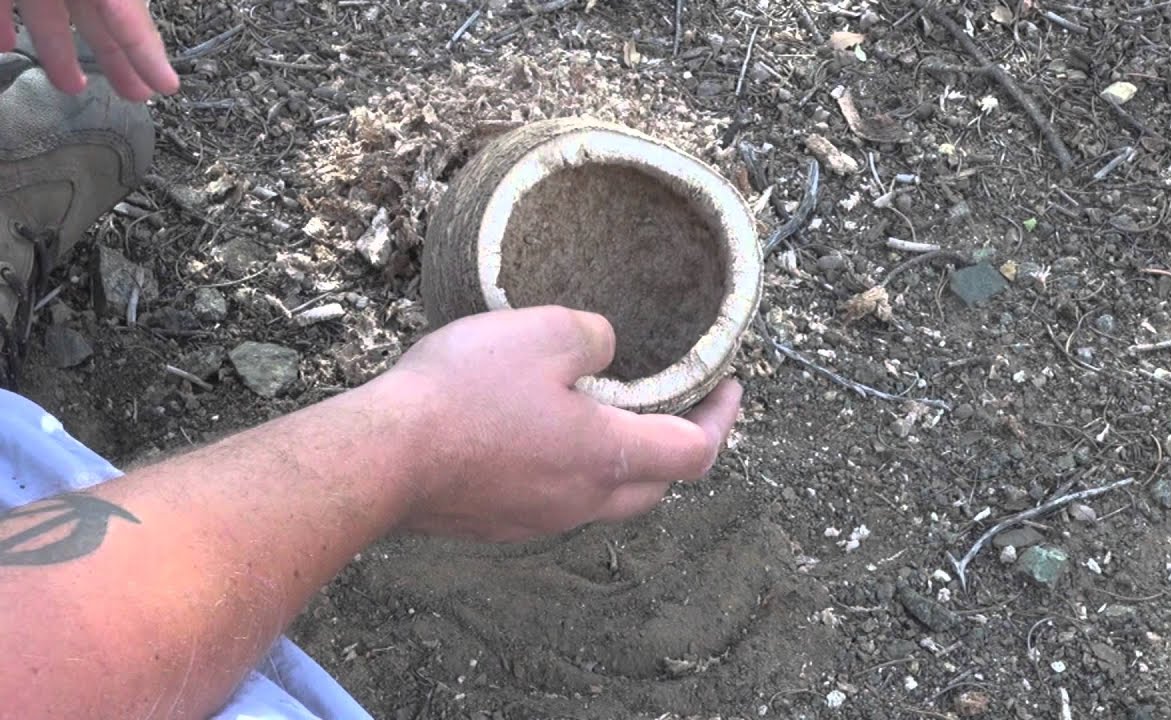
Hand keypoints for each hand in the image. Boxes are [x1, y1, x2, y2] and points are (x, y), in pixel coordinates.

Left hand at [1, 0, 179, 101]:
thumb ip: (115, 6)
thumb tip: (128, 29)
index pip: (127, 13)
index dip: (146, 50)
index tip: (166, 87)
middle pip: (97, 17)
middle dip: (116, 57)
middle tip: (137, 95)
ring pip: (49, 13)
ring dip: (59, 50)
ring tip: (72, 87)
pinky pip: (5, 3)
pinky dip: (4, 25)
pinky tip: (6, 45)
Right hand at [378, 306, 742, 542]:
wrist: (379, 458)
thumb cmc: (462, 394)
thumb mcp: (544, 332)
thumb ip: (595, 337)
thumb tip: (606, 350)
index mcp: (607, 457)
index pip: (695, 451)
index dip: (723, 417)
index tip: (730, 387)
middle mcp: (581, 500)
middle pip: (655, 485)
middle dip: (676, 445)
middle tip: (674, 403)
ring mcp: (538, 519)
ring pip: (603, 496)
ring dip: (619, 459)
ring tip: (603, 411)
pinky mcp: (498, 523)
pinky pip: (554, 498)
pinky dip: (569, 468)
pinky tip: (538, 433)